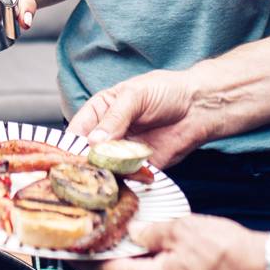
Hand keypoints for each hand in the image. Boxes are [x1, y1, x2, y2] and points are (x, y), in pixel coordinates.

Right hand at [67, 69, 212, 167]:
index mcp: (99, 112)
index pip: (77, 131)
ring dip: (110, 171)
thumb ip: (114, 118)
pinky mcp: (140, 167)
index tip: (71, 155)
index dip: (72, 144)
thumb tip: (93, 141)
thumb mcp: (135, 96)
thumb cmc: (166, 91)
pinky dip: (131, 177)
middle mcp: (107, 134)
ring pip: (106, 169)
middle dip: (89, 162)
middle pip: (88, 154)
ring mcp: (123, 152)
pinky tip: (140, 170)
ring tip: (120, 166)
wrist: (198, 106)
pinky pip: (129, 177)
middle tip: (95, 164)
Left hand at [81, 214, 269, 269]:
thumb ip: (151, 232)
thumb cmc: (230, 254)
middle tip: (99, 240)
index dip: (86, 259)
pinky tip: (161, 258)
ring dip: (134, 269)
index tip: (72, 251)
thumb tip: (135, 232)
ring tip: (131, 244)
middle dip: (109, 262)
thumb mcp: (182, 229)